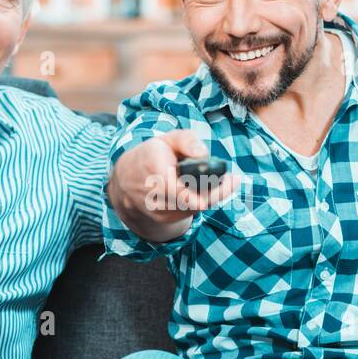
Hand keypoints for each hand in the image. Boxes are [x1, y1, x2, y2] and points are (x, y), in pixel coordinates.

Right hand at [107, 129, 240, 242]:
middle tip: (230, 180)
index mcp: (154, 168)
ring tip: (216, 182)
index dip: (213, 188)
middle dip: (217, 191)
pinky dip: (199, 202)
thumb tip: (204, 154)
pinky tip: (201, 190)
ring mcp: (159, 210)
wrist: (125, 182)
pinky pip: (190, 213)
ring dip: (209, 196)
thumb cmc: (150, 156)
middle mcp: (155, 193)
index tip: (232, 179)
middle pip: (197, 201)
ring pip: (196, 208)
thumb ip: (186, 140)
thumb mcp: (166, 139)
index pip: (186, 188)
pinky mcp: (164, 219)